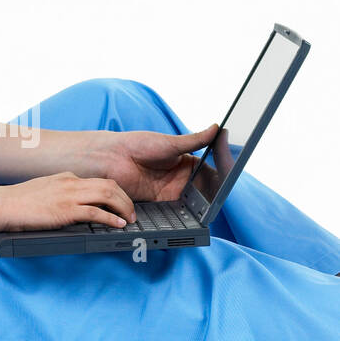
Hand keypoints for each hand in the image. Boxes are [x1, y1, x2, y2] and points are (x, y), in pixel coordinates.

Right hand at [0, 171, 136, 231]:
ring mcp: (69, 195)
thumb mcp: (44, 190)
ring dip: (124, 208)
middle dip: (126, 199)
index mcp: (66, 177)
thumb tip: (74, 206)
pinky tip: (118, 225)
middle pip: (109, 186)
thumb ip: (61, 194)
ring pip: (108, 195)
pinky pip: (96, 212)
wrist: (4, 204)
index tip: (123, 204)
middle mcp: (71, 182)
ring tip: (130, 219)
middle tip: (132, 213)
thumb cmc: (19, 201)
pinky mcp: (66, 210)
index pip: (100, 181)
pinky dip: (112, 219)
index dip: (116, 193)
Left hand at [93, 123, 219, 202]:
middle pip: (204, 190)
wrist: (112, 157)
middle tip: (219, 195)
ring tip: (206, 205)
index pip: (210, 172)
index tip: (228, 178)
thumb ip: (195, 140)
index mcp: (186, 162)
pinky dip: (184, 213)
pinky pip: (177, 211)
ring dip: (200, 205)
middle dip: (212, 193)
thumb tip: (217, 127)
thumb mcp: (170, 142)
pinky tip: (190, 213)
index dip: (219, 176)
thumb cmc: (138, 144)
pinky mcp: (160, 203)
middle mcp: (181, 178)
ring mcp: (171, 191)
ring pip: (193, 203)